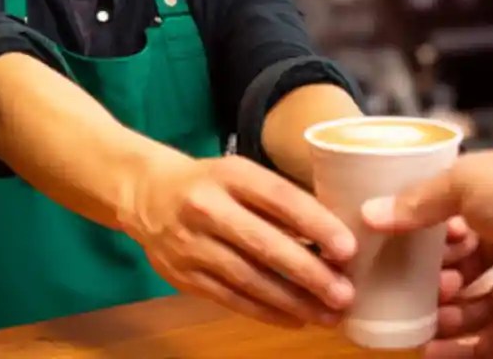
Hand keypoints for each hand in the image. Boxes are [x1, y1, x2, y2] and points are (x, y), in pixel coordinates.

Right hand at [121, 154, 356, 328]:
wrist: (145, 194)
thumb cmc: (208, 184)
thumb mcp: (239, 175)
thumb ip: (277, 200)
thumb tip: (333, 236)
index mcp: (229, 174)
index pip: (278, 198)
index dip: (315, 224)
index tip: (347, 249)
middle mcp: (206, 207)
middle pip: (264, 244)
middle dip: (309, 273)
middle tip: (344, 294)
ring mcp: (191, 244)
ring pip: (249, 278)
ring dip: (293, 301)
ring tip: (328, 314)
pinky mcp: (183, 275)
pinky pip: (231, 298)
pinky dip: (266, 311)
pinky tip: (295, 318)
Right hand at [362, 145, 492, 357]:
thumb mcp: (462, 182)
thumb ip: (418, 202)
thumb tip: (370, 215)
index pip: (461, 216)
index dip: (432, 232)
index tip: (399, 243)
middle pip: (470, 264)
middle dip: (438, 278)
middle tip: (409, 288)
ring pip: (483, 303)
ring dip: (450, 315)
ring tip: (420, 323)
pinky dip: (468, 348)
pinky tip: (433, 353)